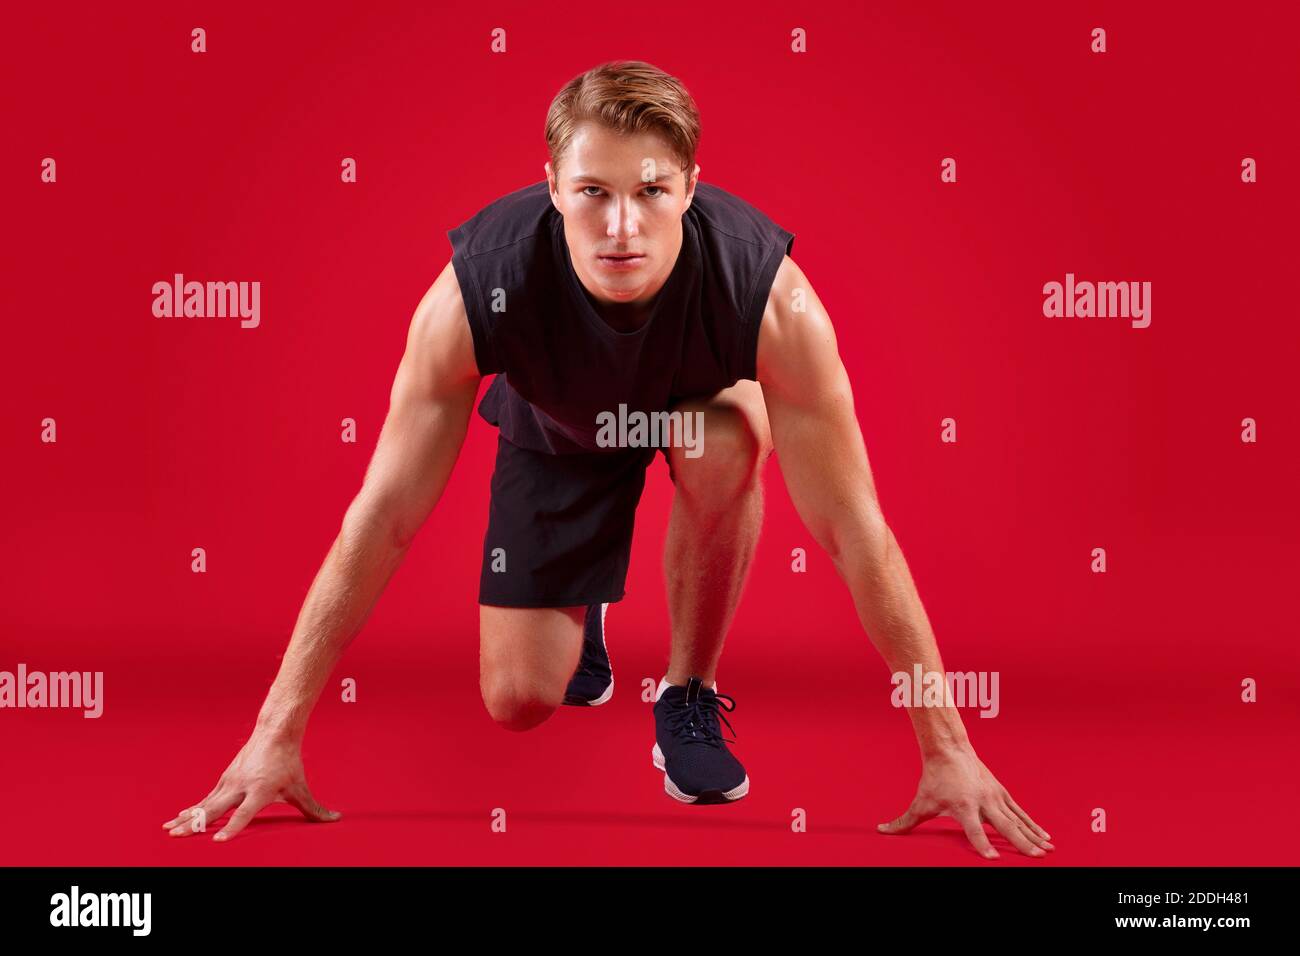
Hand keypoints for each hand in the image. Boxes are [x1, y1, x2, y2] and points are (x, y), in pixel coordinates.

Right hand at [161, 731, 340, 841]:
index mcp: (259, 790)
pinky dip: (192, 808)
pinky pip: (206, 798)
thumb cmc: (288, 762)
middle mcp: (240, 786)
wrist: (275, 732)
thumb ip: (314, 809)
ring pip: (205, 803)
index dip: (233, 828)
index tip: (219, 841)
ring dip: (186, 817)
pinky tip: (179, 818)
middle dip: (196, 824)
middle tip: (178, 836)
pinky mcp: (225, 779)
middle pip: (215, 809)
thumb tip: (335, 820)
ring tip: (168, 830)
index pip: (245, 814)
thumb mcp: (300, 787)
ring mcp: (229, 782)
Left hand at [877, 746, 1052, 858]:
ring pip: (1017, 820)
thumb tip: (882, 830)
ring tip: (1048, 850)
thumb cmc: (934, 778)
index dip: (982, 844)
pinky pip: (1020, 812)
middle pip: (1004, 826)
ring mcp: (995, 796)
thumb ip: (904, 821)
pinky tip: (1045, 836)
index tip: (992, 858)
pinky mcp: (1001, 793)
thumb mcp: (921, 801)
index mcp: (964, 806)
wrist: (949, 749)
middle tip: (1035, 858)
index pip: (974, 831)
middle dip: (1020, 843)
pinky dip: (1033, 824)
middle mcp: (983, 801)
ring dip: (1033, 836)